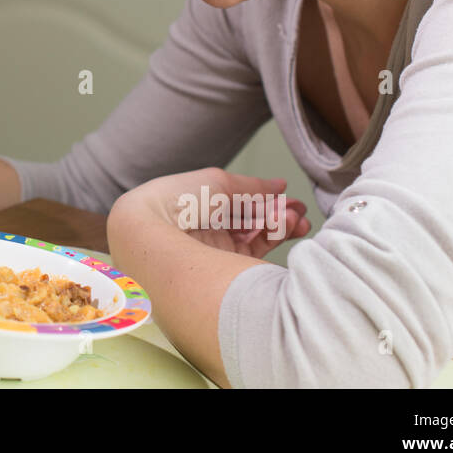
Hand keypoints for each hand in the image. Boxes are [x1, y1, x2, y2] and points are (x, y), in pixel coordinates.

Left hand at [112, 167, 310, 259]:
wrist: (151, 231)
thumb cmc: (177, 201)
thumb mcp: (218, 184)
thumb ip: (252, 187)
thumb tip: (280, 184)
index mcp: (202, 204)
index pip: (242, 203)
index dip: (268, 201)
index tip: (292, 199)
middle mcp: (208, 228)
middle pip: (251, 221)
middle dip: (278, 216)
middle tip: (300, 213)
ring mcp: (214, 250)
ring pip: (255, 238)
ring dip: (279, 228)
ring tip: (297, 221)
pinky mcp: (220, 269)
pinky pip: (251, 252)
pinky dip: (271, 240)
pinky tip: (287, 228)